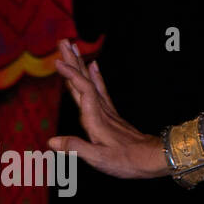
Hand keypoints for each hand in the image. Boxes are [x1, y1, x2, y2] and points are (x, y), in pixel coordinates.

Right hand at [49, 39, 164, 178]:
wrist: (152, 158)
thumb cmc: (127, 161)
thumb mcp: (99, 159)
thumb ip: (75, 148)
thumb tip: (51, 141)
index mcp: (95, 119)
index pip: (82, 90)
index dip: (71, 75)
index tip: (58, 61)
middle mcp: (101, 110)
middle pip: (85, 80)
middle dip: (74, 61)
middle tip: (63, 41)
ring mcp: (107, 111)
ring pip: (91, 82)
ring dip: (81, 64)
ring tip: (73, 47)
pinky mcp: (110, 114)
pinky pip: (100, 89)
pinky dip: (95, 76)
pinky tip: (94, 66)